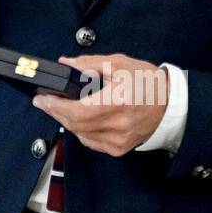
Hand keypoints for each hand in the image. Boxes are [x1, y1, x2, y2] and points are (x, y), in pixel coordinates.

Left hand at [31, 54, 167, 156]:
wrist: (170, 104)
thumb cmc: (146, 81)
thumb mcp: (118, 64)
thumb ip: (89, 64)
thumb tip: (66, 64)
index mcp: (116, 102)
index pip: (76, 110)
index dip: (54, 106)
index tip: (41, 99)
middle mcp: (117, 125)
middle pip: (74, 124)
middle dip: (55, 112)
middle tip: (45, 101)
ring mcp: (119, 140)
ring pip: (80, 134)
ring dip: (67, 121)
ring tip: (62, 107)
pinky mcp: (120, 148)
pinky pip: (91, 141)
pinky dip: (81, 130)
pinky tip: (81, 119)